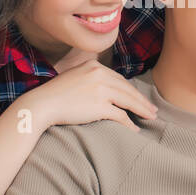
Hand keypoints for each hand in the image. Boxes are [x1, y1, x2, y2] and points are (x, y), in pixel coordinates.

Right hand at [19, 59, 157, 132]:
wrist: (42, 104)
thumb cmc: (54, 94)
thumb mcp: (73, 76)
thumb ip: (88, 77)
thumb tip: (101, 88)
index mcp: (94, 66)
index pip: (118, 79)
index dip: (131, 90)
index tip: (140, 98)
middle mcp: (99, 74)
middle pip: (127, 88)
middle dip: (141, 100)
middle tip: (153, 109)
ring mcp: (100, 89)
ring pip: (128, 100)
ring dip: (141, 110)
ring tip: (150, 117)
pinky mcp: (99, 105)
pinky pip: (120, 115)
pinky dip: (129, 123)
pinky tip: (135, 129)